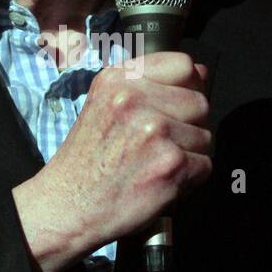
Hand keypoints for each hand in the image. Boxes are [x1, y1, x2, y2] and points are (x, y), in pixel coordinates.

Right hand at [12, 52, 212, 271]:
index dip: (187, 88)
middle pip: (200, 102)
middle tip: (159, 146)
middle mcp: (135, 99)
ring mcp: (154, 130)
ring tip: (154, 165)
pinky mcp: (171, 163)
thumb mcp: (104, 106)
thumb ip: (149, 85)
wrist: (65, 207)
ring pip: (205, 136)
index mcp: (118, 80)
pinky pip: (205, 165)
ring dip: (188, 155)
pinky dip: (189, 180)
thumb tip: (201, 73)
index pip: (184, 65)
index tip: (175, 107)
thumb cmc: (86, 163)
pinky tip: (159, 181)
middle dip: (189, 127)